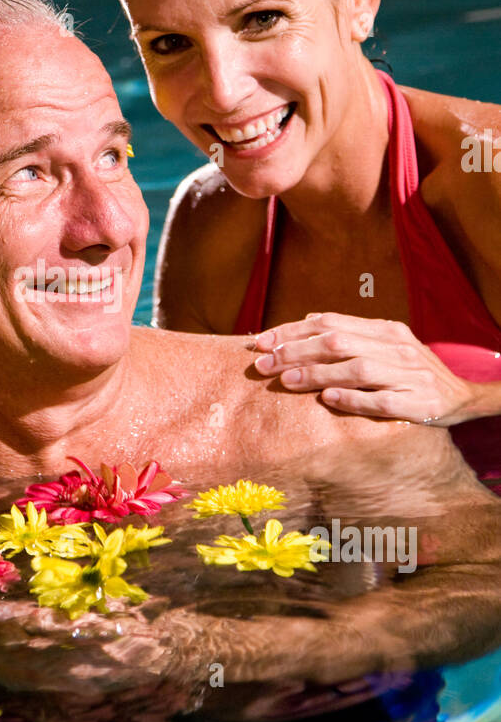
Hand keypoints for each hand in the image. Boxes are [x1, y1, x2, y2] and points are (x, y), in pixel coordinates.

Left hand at [252, 312, 480, 425]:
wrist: (462, 397)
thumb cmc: (412, 372)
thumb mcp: (385, 344)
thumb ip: (351, 333)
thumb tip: (308, 319)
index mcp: (385, 329)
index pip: (330, 322)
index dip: (292, 331)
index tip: (260, 342)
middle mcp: (396, 347)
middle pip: (338, 342)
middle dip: (295, 352)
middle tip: (262, 364)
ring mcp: (408, 375)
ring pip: (356, 369)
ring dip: (317, 374)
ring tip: (286, 381)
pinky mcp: (417, 403)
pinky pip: (380, 400)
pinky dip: (352, 399)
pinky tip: (327, 400)